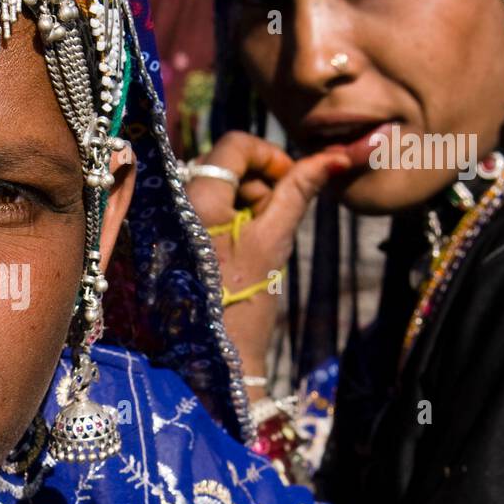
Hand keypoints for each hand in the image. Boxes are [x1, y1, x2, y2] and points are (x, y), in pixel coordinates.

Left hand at [185, 133, 349, 384]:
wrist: (214, 358)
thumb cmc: (244, 302)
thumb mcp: (275, 241)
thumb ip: (299, 191)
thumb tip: (337, 155)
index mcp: (196, 197)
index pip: (235, 144)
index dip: (270, 156)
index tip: (290, 182)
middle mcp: (173, 200)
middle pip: (223, 163)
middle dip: (257, 182)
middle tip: (274, 220)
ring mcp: (166, 219)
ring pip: (214, 184)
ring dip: (244, 200)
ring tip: (256, 241)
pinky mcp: (167, 237)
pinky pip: (200, 207)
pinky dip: (226, 216)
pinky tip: (237, 249)